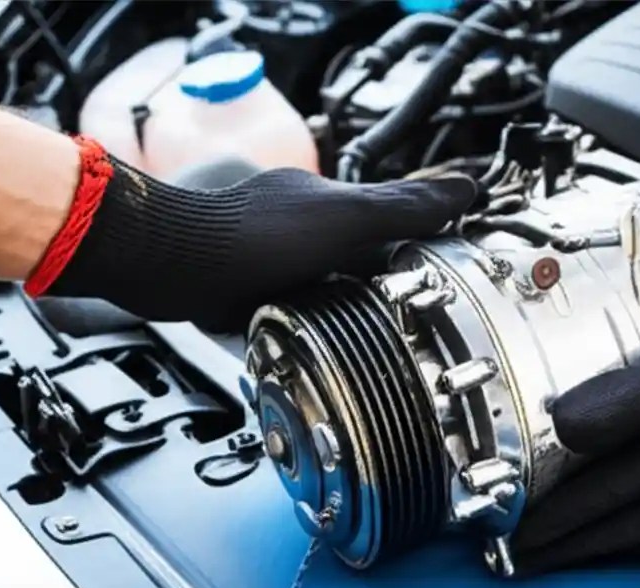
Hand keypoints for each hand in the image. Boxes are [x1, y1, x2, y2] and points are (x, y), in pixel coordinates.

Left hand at [26, 139, 475, 328]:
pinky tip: (338, 346)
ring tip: (394, 335)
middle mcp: (305, 230)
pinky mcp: (257, 300)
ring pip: (336, 289)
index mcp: (330, 201)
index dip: (426, 231)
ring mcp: (279, 265)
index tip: (456, 254)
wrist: (175, 271)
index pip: (394, 213)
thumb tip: (464, 189)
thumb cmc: (251, 238)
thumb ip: (403, 208)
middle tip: (432, 307)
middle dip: (395, 279)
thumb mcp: (345, 218)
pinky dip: (321, 329)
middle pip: (366, 256)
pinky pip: (303, 316)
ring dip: (359, 309)